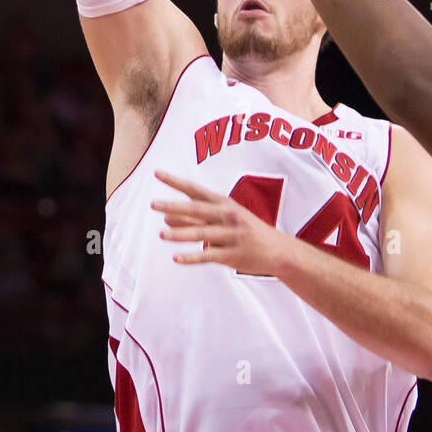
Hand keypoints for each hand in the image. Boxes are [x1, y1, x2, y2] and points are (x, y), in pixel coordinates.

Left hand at [150, 169, 285, 275]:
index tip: (158, 174)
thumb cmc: (246, 231)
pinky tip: (176, 258)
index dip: (176, 182)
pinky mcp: (233, 254)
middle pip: (197, 210)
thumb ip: (194, 219)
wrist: (278, 250)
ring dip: (181, 233)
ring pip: (202, 233)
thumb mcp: (223, 219)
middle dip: (174, 206)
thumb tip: (166, 218)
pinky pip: (209, 255)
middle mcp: (228, 216)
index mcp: (224, 203)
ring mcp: (231, 235)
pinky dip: (192, 257)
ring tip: (161, 234)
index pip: (195, 190)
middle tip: (154, 204)